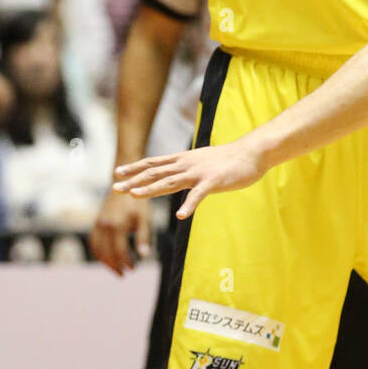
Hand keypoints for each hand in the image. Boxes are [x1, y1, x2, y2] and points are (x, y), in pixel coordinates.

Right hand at [90, 184, 151, 275]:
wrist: (124, 184)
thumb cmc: (137, 202)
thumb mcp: (144, 219)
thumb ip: (143, 237)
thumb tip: (144, 256)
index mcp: (117, 225)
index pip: (120, 251)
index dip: (126, 262)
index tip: (133, 269)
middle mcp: (105, 226)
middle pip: (107, 253)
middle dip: (115, 265)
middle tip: (123, 274)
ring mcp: (98, 224)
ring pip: (98, 249)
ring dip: (105, 262)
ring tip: (116, 270)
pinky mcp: (96, 222)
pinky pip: (93, 242)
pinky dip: (98, 253)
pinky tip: (107, 259)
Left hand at [113, 138, 267, 218]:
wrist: (251, 153)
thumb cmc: (228, 160)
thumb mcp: (202, 161)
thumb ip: (188, 168)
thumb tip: (177, 173)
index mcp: (184, 160)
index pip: (154, 163)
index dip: (134, 168)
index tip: (116, 173)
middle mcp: (187, 164)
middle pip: (156, 173)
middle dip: (135, 180)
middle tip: (115, 188)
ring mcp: (199, 173)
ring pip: (171, 181)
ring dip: (152, 189)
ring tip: (135, 196)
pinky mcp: (213, 182)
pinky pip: (199, 195)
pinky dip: (189, 205)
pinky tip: (180, 216)